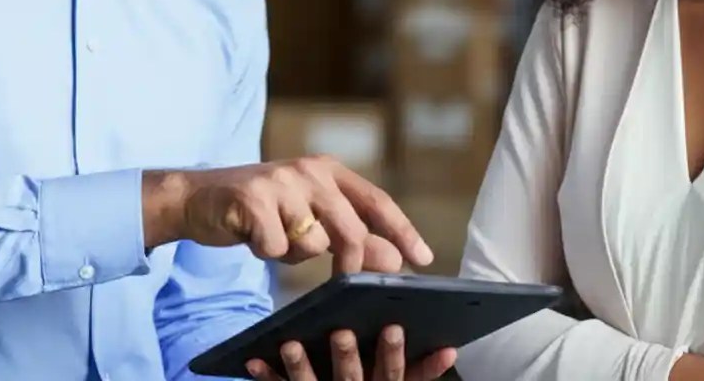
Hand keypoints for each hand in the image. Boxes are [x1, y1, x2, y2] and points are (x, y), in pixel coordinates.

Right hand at [142, 156, 433, 272]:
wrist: (197, 197)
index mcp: (329, 170)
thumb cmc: (261, 211)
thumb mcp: (310, 219)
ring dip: (295, 254)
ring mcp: (280, 182)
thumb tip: (394, 258)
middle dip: (352, 264)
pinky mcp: (252, 199)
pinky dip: (266, 252)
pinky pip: (276, 247)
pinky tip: (252, 236)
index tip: (423, 259)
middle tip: (346, 284)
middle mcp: (309, 170)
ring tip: (273, 238)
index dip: (402, 231)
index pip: (377, 201)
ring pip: (311, 242)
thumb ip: (351, 233)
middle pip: (350, 229)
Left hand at [246, 326, 456, 380]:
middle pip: (350, 380)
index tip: (394, 328)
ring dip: (300, 366)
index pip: (391, 377)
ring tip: (291, 344)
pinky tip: (252, 360)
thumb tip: (451, 348)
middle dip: (346, 357)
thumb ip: (425, 372)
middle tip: (341, 332)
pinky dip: (267, 376)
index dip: (393, 356)